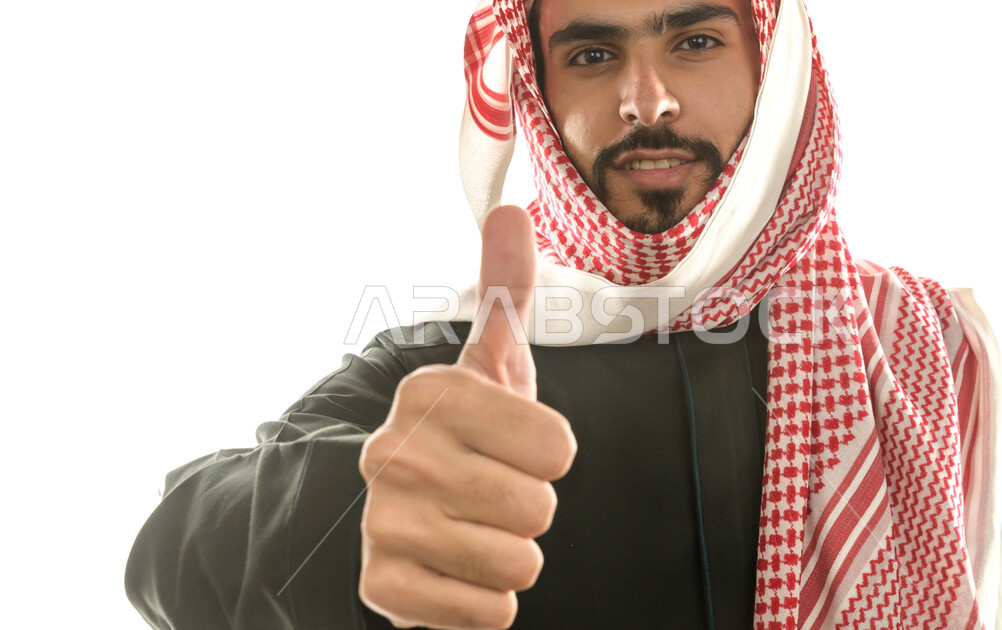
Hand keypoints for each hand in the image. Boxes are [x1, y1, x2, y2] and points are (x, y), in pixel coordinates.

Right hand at [358, 206, 576, 628]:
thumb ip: (505, 292)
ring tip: (476, 530)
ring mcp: (383, 522)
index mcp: (430, 391)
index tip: (515, 446)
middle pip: (540, 507)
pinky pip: (487, 613)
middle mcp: (395, 452)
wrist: (406, 515)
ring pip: (519, 563)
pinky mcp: (382, 586)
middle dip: (531, 508)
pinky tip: (459, 571)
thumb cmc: (469, 436)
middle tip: (493, 492)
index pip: (558, 445)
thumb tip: (512, 209)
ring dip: (511, 555)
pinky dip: (486, 603)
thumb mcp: (492, 366)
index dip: (550, 453)